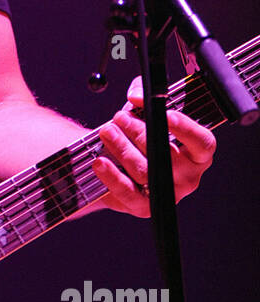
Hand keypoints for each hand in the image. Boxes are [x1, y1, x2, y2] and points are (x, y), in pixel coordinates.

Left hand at [92, 78, 216, 216]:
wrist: (121, 165)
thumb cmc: (141, 137)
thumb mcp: (146, 113)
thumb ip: (144, 95)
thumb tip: (137, 94)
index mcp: (198, 153)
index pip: (202, 142)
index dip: (185, 128)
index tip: (165, 113)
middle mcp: (188, 176)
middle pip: (165, 154)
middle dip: (139, 131)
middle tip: (120, 118)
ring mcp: (167, 194)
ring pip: (144, 170)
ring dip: (121, 148)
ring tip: (107, 132)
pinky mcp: (144, 207)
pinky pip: (128, 192)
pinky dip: (111, 176)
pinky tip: (100, 161)